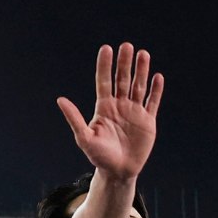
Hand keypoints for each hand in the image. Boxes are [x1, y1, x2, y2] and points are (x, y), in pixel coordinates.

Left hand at [56, 43, 163, 181]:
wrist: (118, 172)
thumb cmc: (99, 156)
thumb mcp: (84, 138)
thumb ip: (74, 118)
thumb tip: (61, 100)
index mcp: (104, 107)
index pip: (104, 81)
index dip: (105, 65)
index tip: (107, 48)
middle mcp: (119, 106)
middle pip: (122, 79)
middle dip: (124, 63)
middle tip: (127, 46)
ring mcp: (134, 112)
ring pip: (139, 87)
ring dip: (141, 71)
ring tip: (143, 54)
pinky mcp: (148, 122)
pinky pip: (152, 102)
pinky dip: (155, 90)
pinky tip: (157, 77)